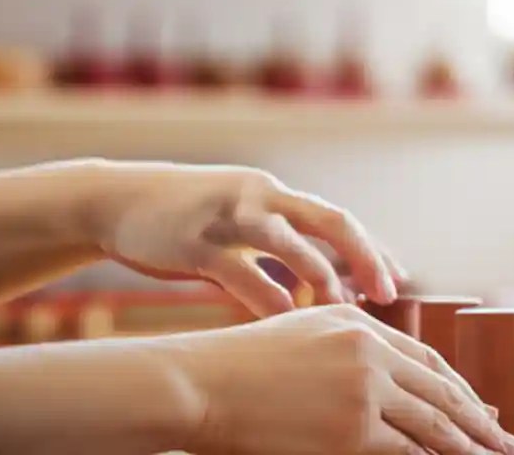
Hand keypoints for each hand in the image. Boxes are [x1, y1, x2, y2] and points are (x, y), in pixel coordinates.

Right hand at [86, 161, 402, 316]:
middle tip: (386, 295)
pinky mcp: (192, 240)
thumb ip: (280, 245)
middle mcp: (259, 196)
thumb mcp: (239, 223)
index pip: (338, 218)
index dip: (371, 249)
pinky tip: (284, 320)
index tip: (397, 281)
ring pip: (287, 240)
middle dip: (364, 256)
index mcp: (274, 194)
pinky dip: (264, 295)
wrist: (116, 201)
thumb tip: (329, 285)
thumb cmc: (187, 220)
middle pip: (329, 220)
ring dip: (320, 276)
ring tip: (341, 310)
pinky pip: (238, 270)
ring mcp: (226, 215)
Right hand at [162, 304, 513, 454]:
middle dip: (478, 421)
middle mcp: (372, 354)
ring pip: (433, 425)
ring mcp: (364, 392)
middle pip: (442, 391)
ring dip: (467, 446)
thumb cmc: (240, 363)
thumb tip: (386, 376)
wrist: (202, 383)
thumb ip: (348, 347)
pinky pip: (405, 451)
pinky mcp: (351, 432)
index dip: (459, 388)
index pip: (428, 361)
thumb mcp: (303, 333)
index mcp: (362, 327)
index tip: (480, 407)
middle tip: (506, 441)